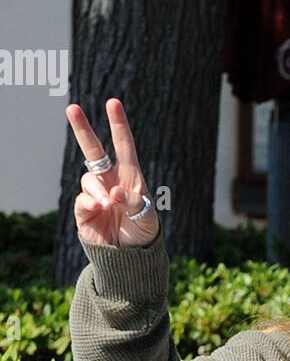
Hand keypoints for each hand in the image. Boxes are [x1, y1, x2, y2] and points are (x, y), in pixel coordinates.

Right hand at [66, 97, 159, 247]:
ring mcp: (95, 194)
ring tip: (109, 206)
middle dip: (82, 129)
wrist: (130, 257)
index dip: (118, 125)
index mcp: (129, 177)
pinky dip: (90, 203)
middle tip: (72, 108)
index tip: (113, 102)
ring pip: (88, 180)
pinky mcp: (84, 210)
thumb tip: (112, 193)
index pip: (123, 146)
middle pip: (93, 150)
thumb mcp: (147, 217)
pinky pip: (82, 200)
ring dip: (99, 191)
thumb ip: (134, 203)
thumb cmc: (143, 233)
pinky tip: (99, 209)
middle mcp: (109, 181)